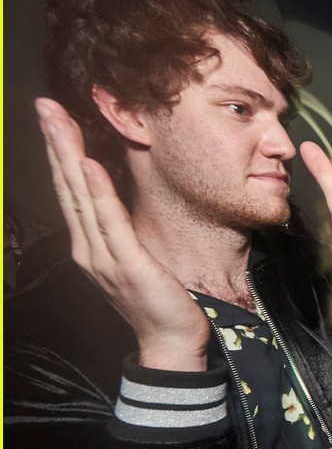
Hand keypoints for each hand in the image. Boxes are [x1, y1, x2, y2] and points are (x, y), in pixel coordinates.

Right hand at [35, 98, 209, 370]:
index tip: (54, 117)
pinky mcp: (128, 265)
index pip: (72, 190)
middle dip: (56, 144)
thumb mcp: (136, 257)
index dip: (62, 152)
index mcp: (91, 246)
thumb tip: (117, 199)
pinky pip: (111, 223)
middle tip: (44, 106)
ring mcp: (105, 257)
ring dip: (69, 156)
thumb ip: (121, 228)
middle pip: (68, 187)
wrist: (171, 342)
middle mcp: (89, 249)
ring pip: (82, 198)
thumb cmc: (158, 300)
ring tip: (58, 122)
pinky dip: (98, 193)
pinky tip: (89, 166)